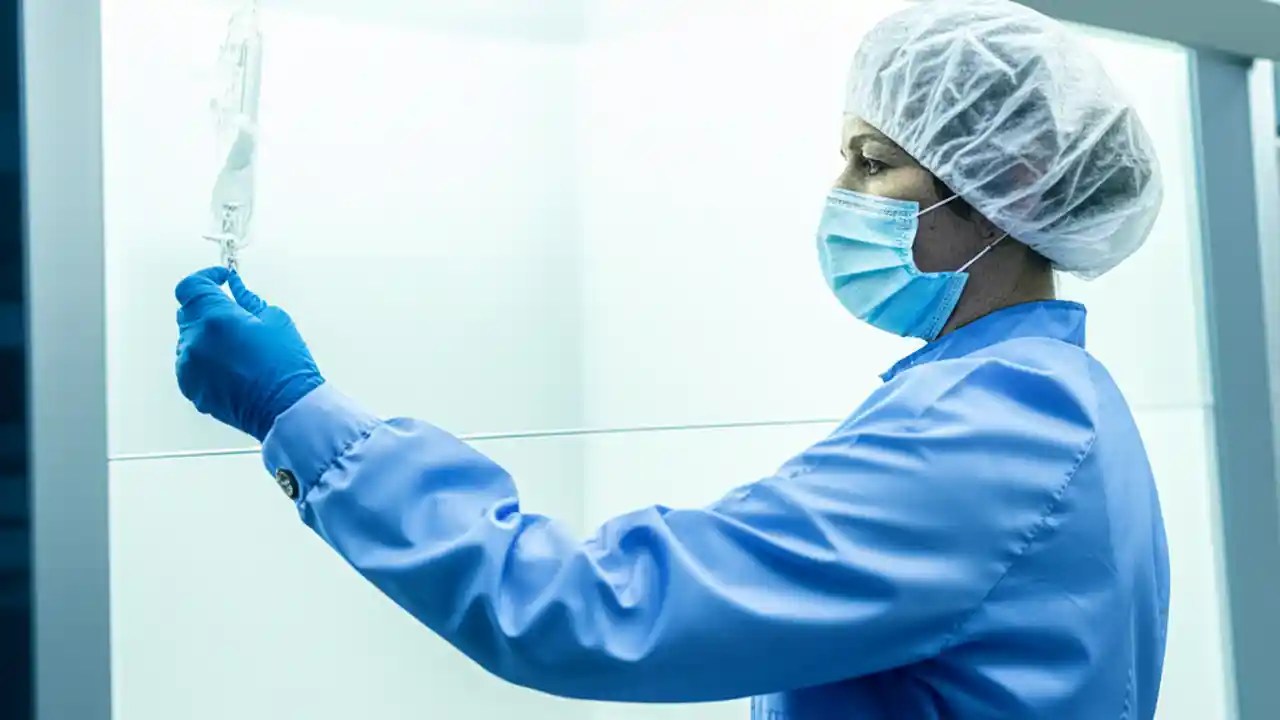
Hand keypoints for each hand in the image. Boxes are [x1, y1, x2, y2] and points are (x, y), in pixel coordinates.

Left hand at [175, 267, 323, 441]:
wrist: (286, 410)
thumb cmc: (287, 367)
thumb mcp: (275, 321)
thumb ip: (248, 300)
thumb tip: (236, 288)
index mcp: (214, 318)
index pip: (190, 286)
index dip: (205, 278)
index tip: (220, 279)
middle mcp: (194, 341)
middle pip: (188, 312)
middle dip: (209, 308)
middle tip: (236, 317)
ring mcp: (189, 367)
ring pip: (188, 340)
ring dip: (206, 337)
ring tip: (237, 348)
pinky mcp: (191, 388)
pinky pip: (191, 364)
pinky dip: (205, 360)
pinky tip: (232, 367)